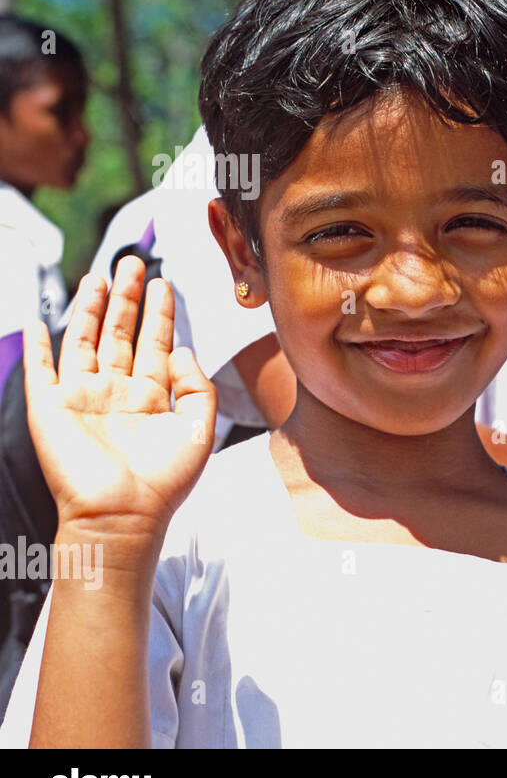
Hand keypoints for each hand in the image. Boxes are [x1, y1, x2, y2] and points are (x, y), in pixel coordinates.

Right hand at [24, 257, 216, 558]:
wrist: (124, 516)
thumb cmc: (165, 482)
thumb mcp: (200, 429)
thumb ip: (199, 386)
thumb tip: (185, 348)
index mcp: (153, 397)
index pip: (156, 343)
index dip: (160, 312)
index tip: (164, 281)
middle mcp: (118, 392)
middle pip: (121, 333)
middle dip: (126, 297)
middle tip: (132, 262)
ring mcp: (84, 398)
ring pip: (84, 341)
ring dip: (89, 307)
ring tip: (98, 275)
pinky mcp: (51, 409)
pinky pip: (39, 371)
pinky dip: (36, 346)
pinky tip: (36, 320)